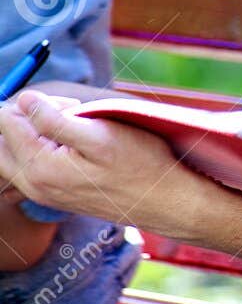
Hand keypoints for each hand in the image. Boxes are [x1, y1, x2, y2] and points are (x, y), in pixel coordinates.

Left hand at [0, 91, 196, 228]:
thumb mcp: (100, 134)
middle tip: (68, 114)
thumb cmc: (140, 165)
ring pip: (16, 154)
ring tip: (77, 128)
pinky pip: (32, 167)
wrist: (163, 202)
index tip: (68, 107)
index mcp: (40, 167)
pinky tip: (78, 145)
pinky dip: (46, 149)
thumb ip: (54, 120)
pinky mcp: (55, 194)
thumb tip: (25, 101)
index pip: (7, 123)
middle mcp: (34, 184)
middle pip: (3, 141)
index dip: (34, 104)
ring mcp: (43, 192)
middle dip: (28, 119)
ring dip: (37, 134)